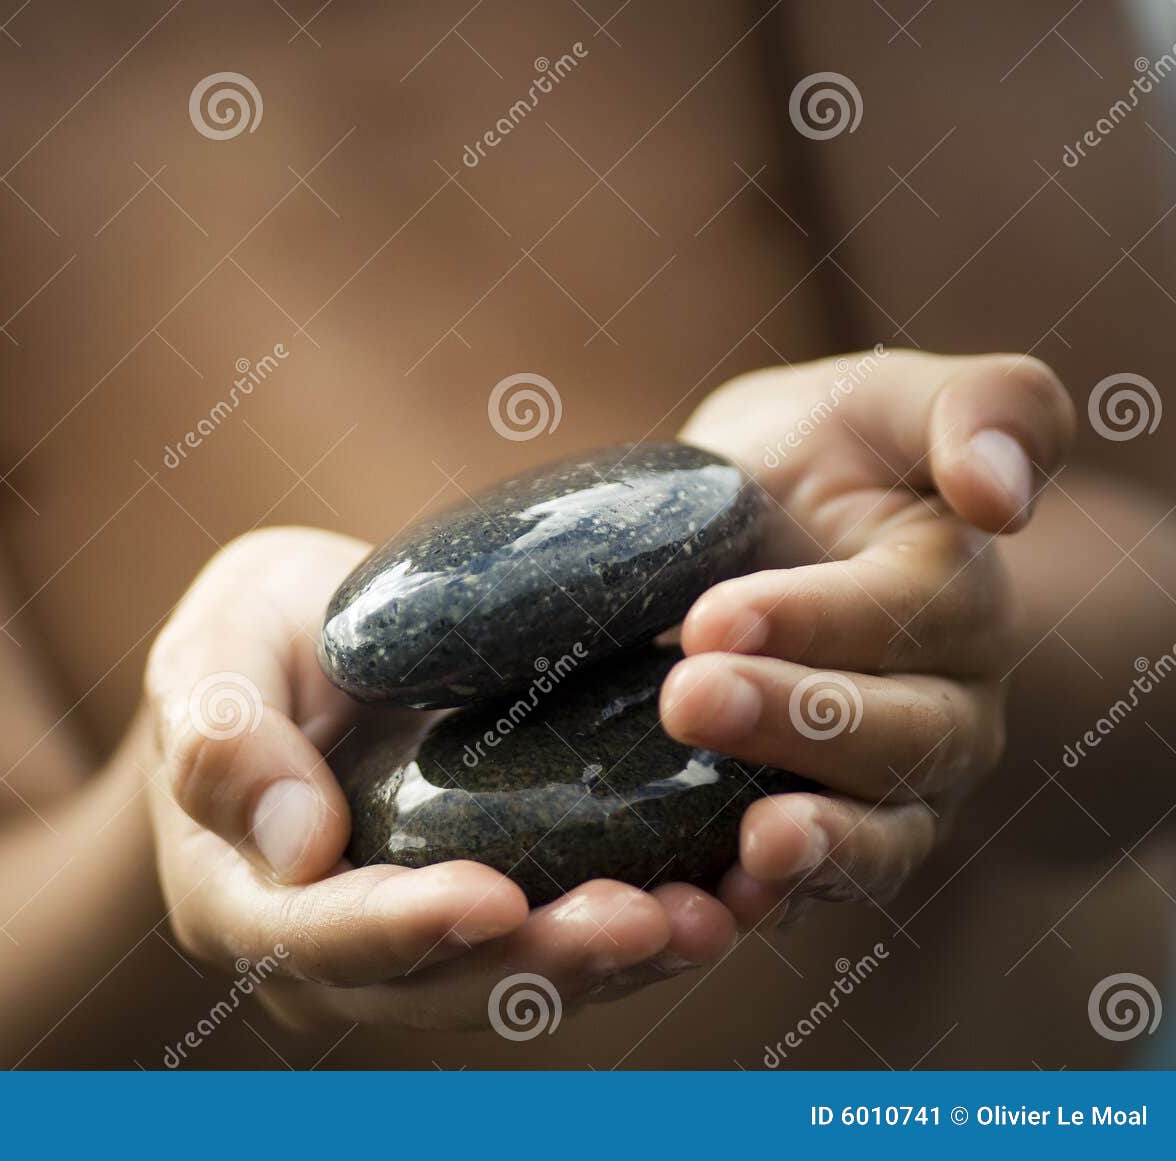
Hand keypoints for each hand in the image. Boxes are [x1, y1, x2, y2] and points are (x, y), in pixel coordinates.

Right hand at [143, 529, 737, 1031]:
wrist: (314, 648)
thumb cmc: (252, 640)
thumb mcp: (214, 650)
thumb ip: (223, 735)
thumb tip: (296, 849)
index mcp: (243, 895)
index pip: (316, 935)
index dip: (401, 927)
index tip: (490, 898)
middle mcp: (333, 952)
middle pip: (438, 984)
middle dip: (546, 961)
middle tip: (647, 918)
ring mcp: (418, 947)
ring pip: (517, 984)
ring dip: (616, 962)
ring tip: (709, 915)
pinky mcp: (493, 918)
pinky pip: (564, 942)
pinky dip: (643, 929)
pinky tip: (723, 890)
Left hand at [667, 350, 1074, 925]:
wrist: (735, 539)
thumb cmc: (810, 462)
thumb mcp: (876, 404)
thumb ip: (975, 408)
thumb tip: (1002, 493)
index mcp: (953, 598)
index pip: (908, 616)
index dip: (817, 622)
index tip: (712, 619)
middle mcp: (941, 707)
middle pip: (900, 736)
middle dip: (796, 722)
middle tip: (687, 697)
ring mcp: (887, 790)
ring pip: (880, 834)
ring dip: (817, 845)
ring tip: (751, 848)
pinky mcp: (819, 844)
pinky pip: (812, 893)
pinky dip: (765, 907)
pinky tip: (709, 909)